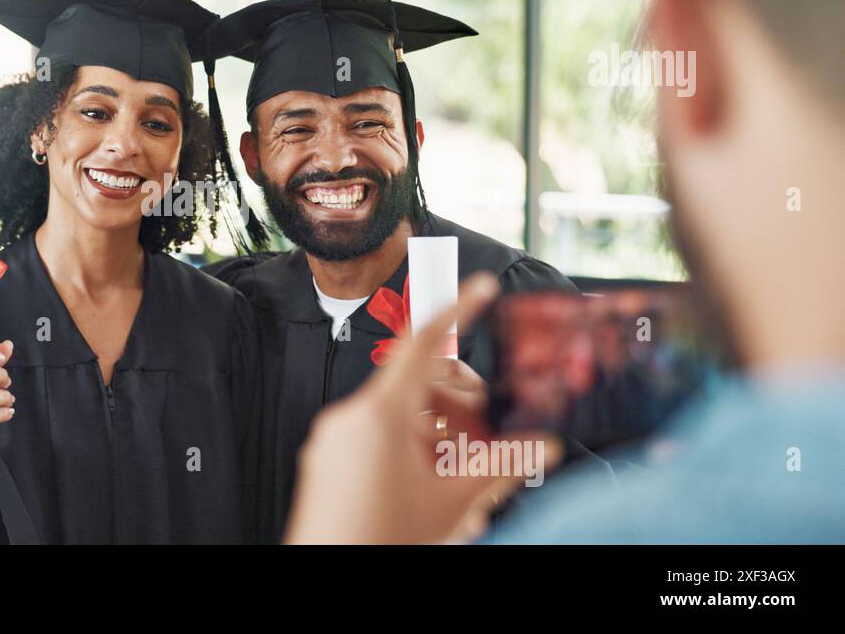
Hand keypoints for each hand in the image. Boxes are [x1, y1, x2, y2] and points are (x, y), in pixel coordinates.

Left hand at [284, 274, 561, 543]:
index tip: (481, 288)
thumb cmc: (378, 545)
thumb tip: (545, 444)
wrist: (325, 584)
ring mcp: (332, 442)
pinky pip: (374, 441)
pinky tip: (432, 490)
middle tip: (486, 430)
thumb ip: (503, 466)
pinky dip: (409, 454)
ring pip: (398, 419)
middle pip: (417, 385)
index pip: (422, 342)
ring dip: (437, 439)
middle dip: (458, 404)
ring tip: (461, 483)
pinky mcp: (325, 463)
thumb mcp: (453, 505)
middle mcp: (348, 419)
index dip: (457, 309)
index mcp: (377, 415)